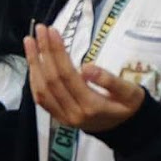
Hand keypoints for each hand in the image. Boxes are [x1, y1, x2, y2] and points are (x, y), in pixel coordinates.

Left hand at [26, 24, 145, 133]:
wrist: (127, 130)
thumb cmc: (129, 106)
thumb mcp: (130, 92)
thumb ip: (110, 81)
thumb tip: (87, 67)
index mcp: (91, 106)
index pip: (67, 75)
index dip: (57, 52)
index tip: (53, 31)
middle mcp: (73, 113)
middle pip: (52, 80)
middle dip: (43, 52)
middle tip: (40, 30)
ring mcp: (64, 118)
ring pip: (41, 90)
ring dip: (34, 64)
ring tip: (30, 41)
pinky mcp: (59, 118)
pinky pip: (41, 99)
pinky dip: (34, 79)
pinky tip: (33, 62)